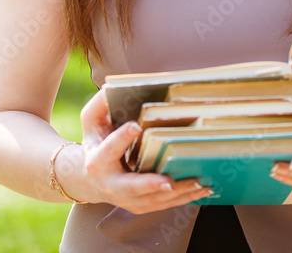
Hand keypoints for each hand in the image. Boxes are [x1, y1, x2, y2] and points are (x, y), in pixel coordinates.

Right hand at [62, 88, 212, 212]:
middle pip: (130, 187)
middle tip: (169, 181)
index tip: (135, 125)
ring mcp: (125, 199)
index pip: (109, 148)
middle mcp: (111, 183)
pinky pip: (162, 205)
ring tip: (198, 182)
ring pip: (152, 200)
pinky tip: (202, 188)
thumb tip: (112, 86)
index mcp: (98, 159)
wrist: (89, 178)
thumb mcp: (92, 120)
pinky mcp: (139, 205)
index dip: (121, 138)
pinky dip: (183, 198)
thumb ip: (100, 104)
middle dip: (150, 185)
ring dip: (176, 193)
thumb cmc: (96, 142)